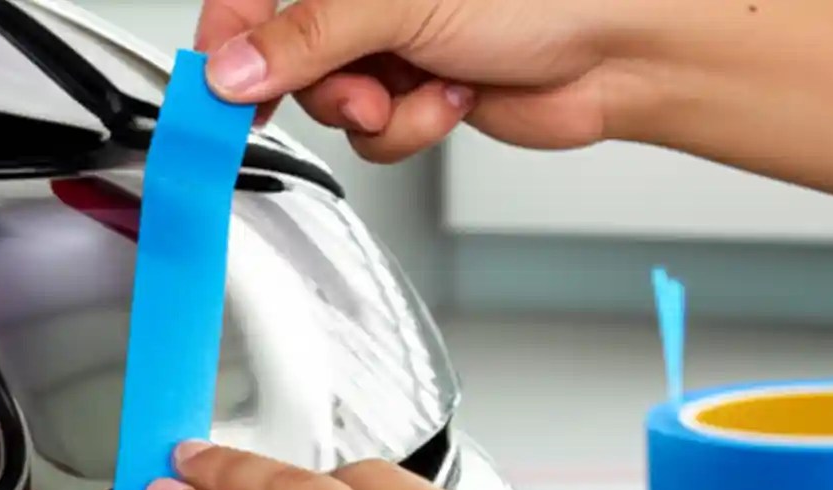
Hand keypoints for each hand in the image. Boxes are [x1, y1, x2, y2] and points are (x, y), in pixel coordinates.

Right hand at [194, 0, 640, 161]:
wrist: (615, 49)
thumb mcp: (401, 1)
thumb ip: (309, 35)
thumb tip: (236, 66)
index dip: (231, 37)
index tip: (217, 85)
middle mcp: (369, 1)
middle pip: (289, 56)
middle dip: (325, 85)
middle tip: (358, 91)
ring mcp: (395, 46)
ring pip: (335, 103)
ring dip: (378, 110)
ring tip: (419, 88)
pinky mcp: (421, 93)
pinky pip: (378, 133)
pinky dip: (412, 128)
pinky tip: (453, 99)